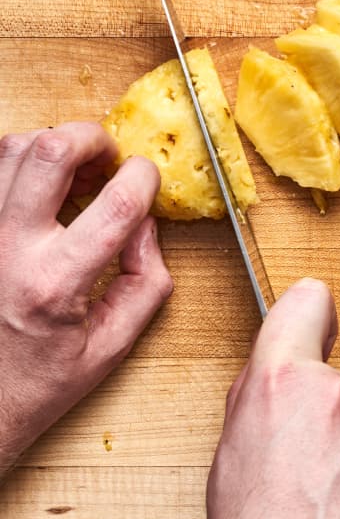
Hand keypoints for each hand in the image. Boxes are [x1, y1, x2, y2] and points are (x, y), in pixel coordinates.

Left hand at [0, 122, 172, 476]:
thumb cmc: (36, 380)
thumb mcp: (110, 345)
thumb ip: (145, 281)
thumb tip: (146, 224)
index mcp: (55, 284)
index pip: (117, 203)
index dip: (144, 176)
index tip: (147, 179)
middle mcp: (7, 251)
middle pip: (51, 151)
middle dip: (93, 138)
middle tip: (107, 156)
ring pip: (12, 148)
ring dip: (52, 145)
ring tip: (72, 169)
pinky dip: (17, 162)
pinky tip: (36, 184)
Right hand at [207, 278, 339, 518]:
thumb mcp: (231, 449)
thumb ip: (260, 396)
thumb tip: (276, 378)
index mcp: (283, 380)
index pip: (308, 302)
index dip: (312, 314)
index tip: (319, 323)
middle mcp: (335, 394)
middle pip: (337, 383)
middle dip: (324, 412)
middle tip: (299, 459)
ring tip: (318, 496)